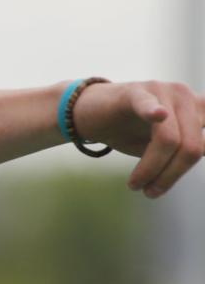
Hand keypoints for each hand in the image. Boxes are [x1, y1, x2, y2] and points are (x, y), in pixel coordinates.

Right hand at [74, 81, 204, 197]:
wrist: (89, 114)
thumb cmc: (129, 130)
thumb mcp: (163, 147)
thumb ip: (184, 153)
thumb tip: (190, 162)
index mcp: (198, 110)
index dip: (186, 167)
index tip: (161, 187)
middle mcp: (186, 97)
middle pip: (193, 147)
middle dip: (171, 175)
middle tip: (149, 192)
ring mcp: (162, 91)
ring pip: (169, 140)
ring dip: (152, 168)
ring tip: (134, 184)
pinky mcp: (135, 91)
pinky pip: (148, 105)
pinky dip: (152, 111)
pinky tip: (158, 115)